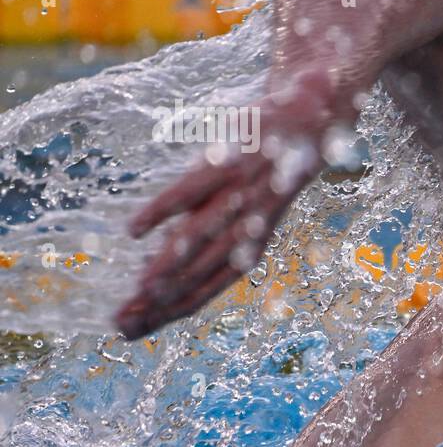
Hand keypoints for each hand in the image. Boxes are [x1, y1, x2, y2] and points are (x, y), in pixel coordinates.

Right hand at [114, 70, 337, 339]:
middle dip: (163, 301)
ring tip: (139, 291)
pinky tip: (134, 231)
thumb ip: (214, 230)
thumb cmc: (275, 164)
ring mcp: (241, 192)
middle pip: (202, 271)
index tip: (137, 331)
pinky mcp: (230, 160)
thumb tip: (168, 255)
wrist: (315, 115)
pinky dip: (163, 210)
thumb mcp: (251, 204)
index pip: (213, 285)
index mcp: (255, 239)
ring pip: (199, 237)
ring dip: (168, 266)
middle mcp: (249, 222)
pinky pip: (191, 190)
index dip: (177, 309)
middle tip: (123, 325)